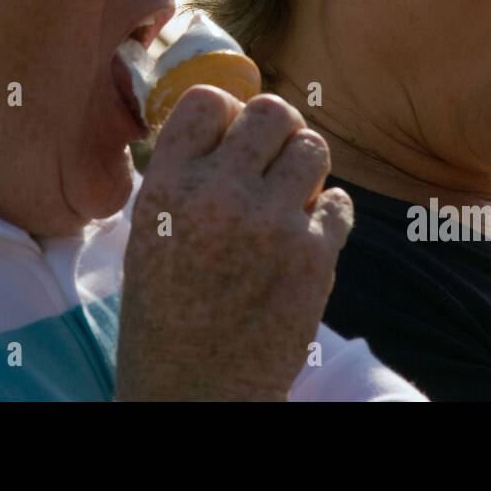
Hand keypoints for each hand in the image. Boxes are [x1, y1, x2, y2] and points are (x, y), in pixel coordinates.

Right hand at [115, 88, 351, 400]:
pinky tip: (307, 234)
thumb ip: (184, 177)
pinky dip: (328, 213)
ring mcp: (272, 223)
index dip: (225, 111)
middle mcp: (220, 194)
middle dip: (276, 128)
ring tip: (291, 194)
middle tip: (271, 156)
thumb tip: (226, 124)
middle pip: (271, 111)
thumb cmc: (165, 314)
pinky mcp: (315, 257)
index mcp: (170, 186)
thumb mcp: (149, 232)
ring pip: (313, 147)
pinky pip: (340, 202)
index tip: (230, 133)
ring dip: (305, 165)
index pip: (208, 100)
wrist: (195, 390)